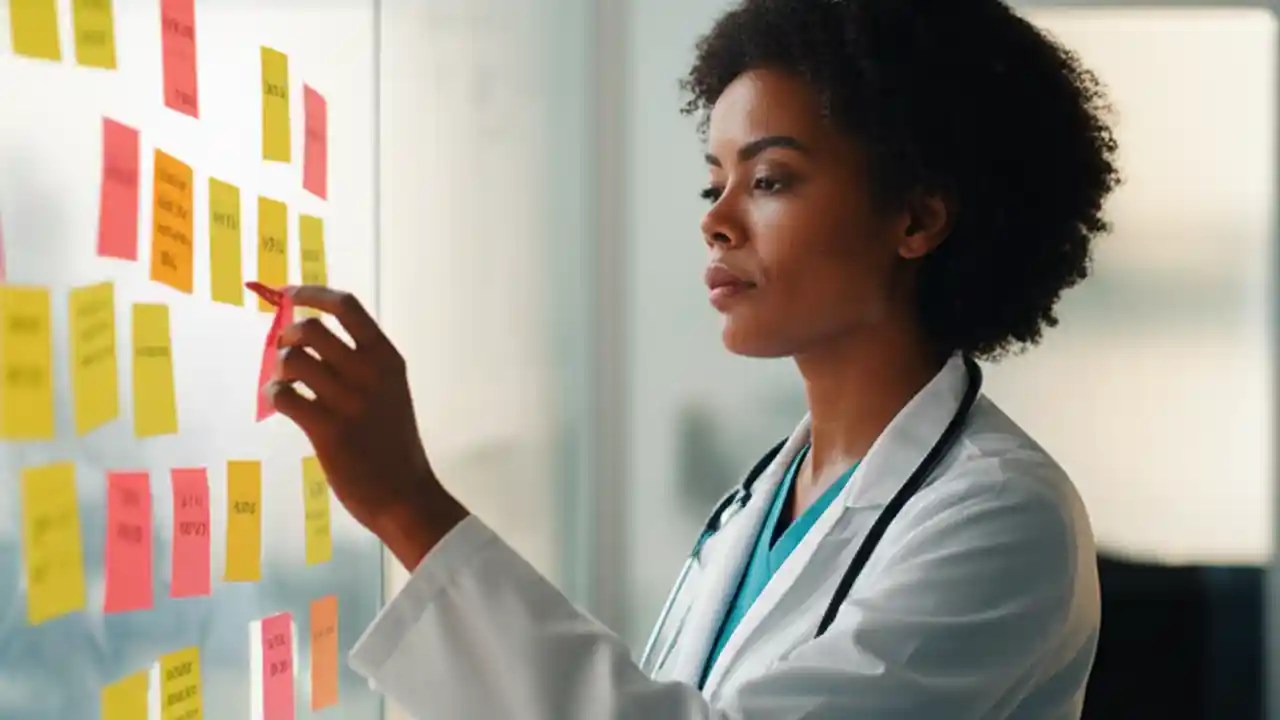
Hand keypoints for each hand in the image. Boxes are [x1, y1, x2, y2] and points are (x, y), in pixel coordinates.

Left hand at [262, 285, 468, 568]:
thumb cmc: (394, 444)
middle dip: (289, 336)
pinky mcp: (327, 429)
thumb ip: (363, 367)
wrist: (406, 494)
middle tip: (287, 352)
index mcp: (387, 360)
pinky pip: (284, 395)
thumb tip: (312, 341)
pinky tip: (284, 403)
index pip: (347, 307)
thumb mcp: (391, 393)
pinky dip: (276, 394)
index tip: (291, 293)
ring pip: (293, 359)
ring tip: (286, 382)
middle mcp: (369, 373)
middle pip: (311, 329)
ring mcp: (348, 401)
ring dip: (280, 367)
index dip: (313, 294)